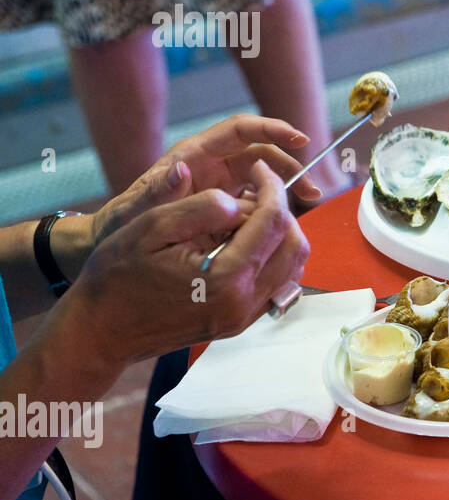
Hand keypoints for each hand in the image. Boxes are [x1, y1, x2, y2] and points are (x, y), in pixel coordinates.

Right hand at [64, 160, 309, 367]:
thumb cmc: (118, 277)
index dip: (273, 186)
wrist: (102, 331)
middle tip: (259, 188)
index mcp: (224, 277)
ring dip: (283, 234)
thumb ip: (200, 208)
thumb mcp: (151, 228)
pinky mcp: (240, 322)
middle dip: (283, 209)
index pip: (273, 222)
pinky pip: (278, 285)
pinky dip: (274, 257)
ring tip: (252, 213)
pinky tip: (247, 240)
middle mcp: (242, 302)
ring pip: (293, 266)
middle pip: (294, 245)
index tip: (261, 168)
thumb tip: (239, 199)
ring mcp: (244, 316)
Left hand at [91, 115, 317, 252]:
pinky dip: (272, 210)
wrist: (114, 245)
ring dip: (286, 189)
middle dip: (290, 167)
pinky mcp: (224, 206)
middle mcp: (211, 165)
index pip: (241, 131)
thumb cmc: (119, 225)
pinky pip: (255, 202)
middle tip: (312, 190)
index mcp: (194, 156)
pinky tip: (284, 226)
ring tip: (307, 206)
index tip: (299, 139)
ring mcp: (220, 185)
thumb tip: (178, 169)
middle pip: (261, 155)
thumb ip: (155, 191)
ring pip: (264, 178)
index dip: (272, 130)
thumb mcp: (134, 209)